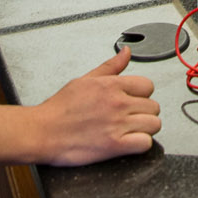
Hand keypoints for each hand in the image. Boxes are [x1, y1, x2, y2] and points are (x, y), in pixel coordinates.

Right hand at [31, 49, 161, 165]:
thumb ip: (110, 67)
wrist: (43, 132)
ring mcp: (118, 124)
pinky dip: (140, 144)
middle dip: (144, 112)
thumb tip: (126, 53)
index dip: (142, 94)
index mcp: (111, 85)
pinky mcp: (115, 145)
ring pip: (154, 124)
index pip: (148, 86)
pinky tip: (128, 143)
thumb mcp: (84, 80)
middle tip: (129, 117)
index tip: (133, 101)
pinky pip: (145, 143)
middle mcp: (118, 103)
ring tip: (130, 130)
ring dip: (145, 129)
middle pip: (154, 106)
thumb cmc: (59, 109)